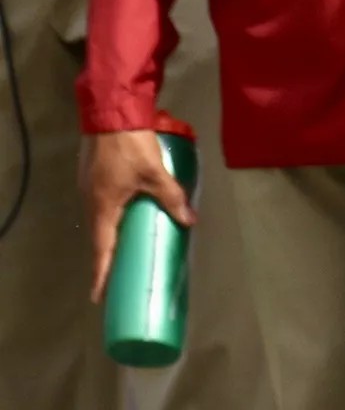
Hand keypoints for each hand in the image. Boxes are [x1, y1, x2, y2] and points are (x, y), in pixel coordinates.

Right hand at [83, 130, 194, 301]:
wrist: (111, 113)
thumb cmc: (131, 147)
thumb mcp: (156, 174)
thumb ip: (172, 198)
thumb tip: (189, 220)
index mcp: (103, 208)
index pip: (102, 250)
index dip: (102, 274)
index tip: (99, 296)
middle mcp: (91, 203)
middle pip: (99, 238)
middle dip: (107, 260)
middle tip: (116, 279)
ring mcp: (89, 189)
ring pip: (101, 221)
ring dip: (110, 238)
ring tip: (124, 254)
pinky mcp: (93, 178)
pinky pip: (102, 207)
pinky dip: (112, 220)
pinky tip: (127, 220)